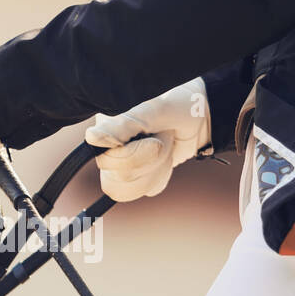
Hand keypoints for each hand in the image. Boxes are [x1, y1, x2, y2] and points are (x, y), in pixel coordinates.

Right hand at [84, 78, 211, 201]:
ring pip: (126, 189)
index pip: (104, 160)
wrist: (202, 118)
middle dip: (151, 161)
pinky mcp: (133, 173)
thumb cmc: (180, 104)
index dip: (133, 157)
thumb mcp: (157, 109)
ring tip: (165, 146)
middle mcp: (106, 142)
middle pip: (117, 179)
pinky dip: (159, 177)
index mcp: (106, 122)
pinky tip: (164, 158)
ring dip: (156, 170)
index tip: (155, 141)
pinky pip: (140, 190)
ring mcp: (118, 160)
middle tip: (164, 138)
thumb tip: (92, 138)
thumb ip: (125, 124)